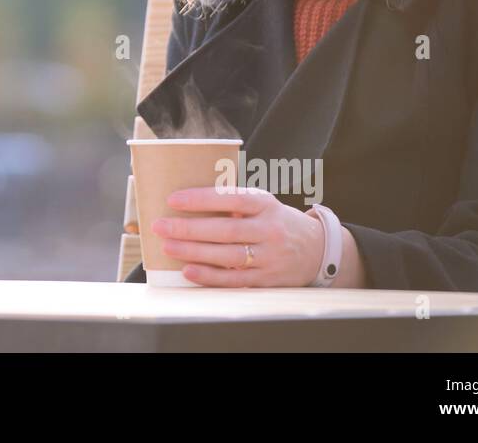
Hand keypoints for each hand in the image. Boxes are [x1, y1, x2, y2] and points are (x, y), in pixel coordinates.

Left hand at [151, 185, 324, 286]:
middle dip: (189, 228)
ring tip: (168, 246)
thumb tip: (188, 198)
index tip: (173, 199)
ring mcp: (269, 256)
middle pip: (225, 229)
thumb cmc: (276, 221)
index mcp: (265, 204)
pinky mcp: (267, 279)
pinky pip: (234, 279)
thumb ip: (233, 201)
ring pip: (227, 255)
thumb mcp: (262, 203)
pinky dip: (209, 276)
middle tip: (160, 226)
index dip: (201, 199)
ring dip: (194, 252)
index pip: (230, 198)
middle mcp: (269, 229)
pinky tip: (188, 271)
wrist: (317, 249)